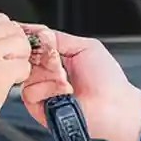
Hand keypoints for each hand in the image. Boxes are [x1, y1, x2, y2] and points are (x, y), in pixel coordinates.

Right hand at [0, 13, 31, 140]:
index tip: (3, 53)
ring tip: (2, 77)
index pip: (0, 20)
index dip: (7, 37)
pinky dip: (20, 78)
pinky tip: (3, 87)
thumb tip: (9, 36)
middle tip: (5, 67)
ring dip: (19, 61)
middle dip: (16, 48)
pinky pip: (25, 66)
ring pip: (22, 45)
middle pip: (14, 29)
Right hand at [18, 25, 140, 140]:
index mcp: (56, 58)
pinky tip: (64, 93)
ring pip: (27, 74)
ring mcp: (42, 90)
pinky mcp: (39, 108)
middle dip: (44, 56)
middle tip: (59, 61)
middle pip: (26, 57)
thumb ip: (59, 38)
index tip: (32, 36)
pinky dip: (48, 89)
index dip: (31, 39)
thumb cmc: (107, 79)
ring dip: (50, 75)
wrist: (114, 106)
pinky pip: (29, 92)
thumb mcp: (86, 47)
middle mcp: (46, 73)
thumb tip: (37, 31)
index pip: (32, 44)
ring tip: (66, 80)